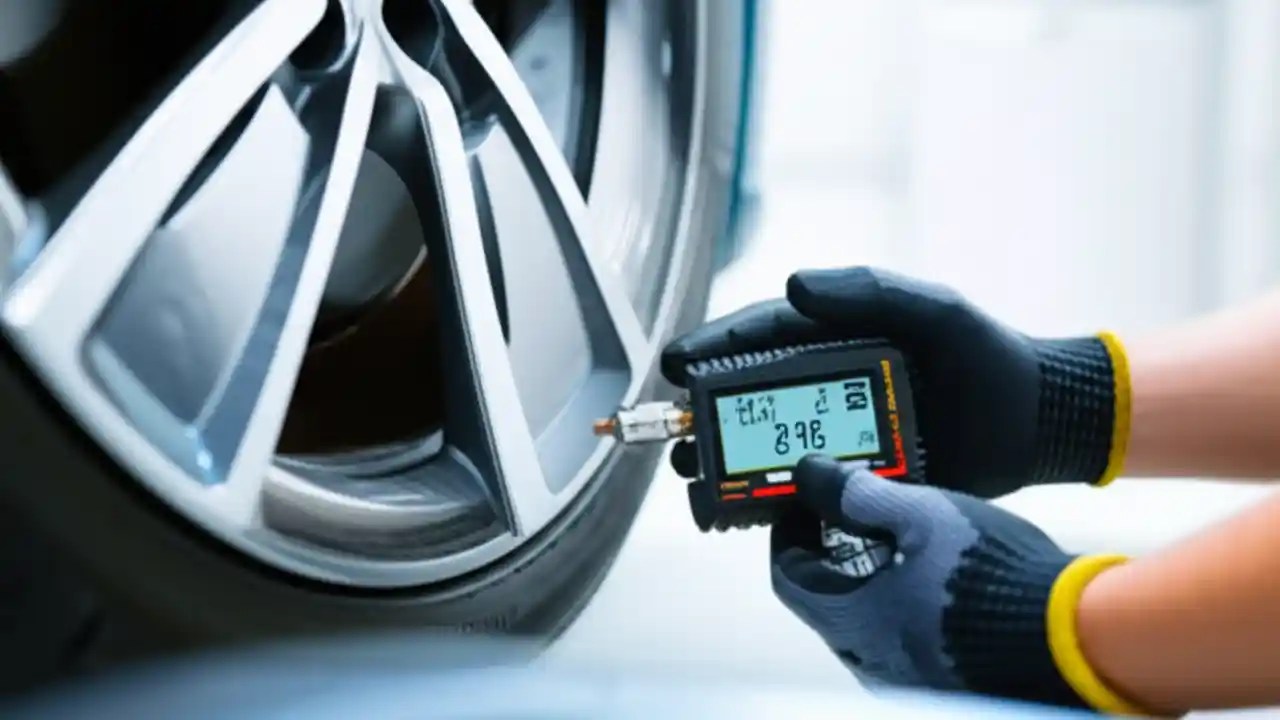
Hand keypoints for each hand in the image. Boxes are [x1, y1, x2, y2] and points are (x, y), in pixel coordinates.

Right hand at [662, 266, 1128, 497]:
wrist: (1036, 424)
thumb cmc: (986, 356)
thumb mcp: (932, 310)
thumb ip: (869, 292)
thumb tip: (795, 284)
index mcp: (836, 337)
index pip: (760, 337)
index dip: (712, 348)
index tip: (674, 362)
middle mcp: (827, 384)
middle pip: (749, 396)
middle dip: (704, 411)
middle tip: (675, 426)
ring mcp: (839, 434)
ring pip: (765, 445)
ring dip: (722, 458)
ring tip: (690, 470)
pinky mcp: (856, 478)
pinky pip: (799, 488)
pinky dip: (762, 499)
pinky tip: (733, 509)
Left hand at [773, 455, 1139, 712]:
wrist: (1069, 635)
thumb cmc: (988, 575)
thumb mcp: (919, 514)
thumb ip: (858, 495)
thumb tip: (809, 475)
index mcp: (850, 621)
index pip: (787, 576)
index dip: (788, 534)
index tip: (803, 504)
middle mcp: (869, 658)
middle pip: (824, 598)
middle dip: (829, 553)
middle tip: (847, 513)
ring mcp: (907, 674)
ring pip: (864, 619)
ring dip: (866, 577)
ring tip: (895, 535)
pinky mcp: (944, 678)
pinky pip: (902, 636)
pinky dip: (900, 601)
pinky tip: (932, 572)